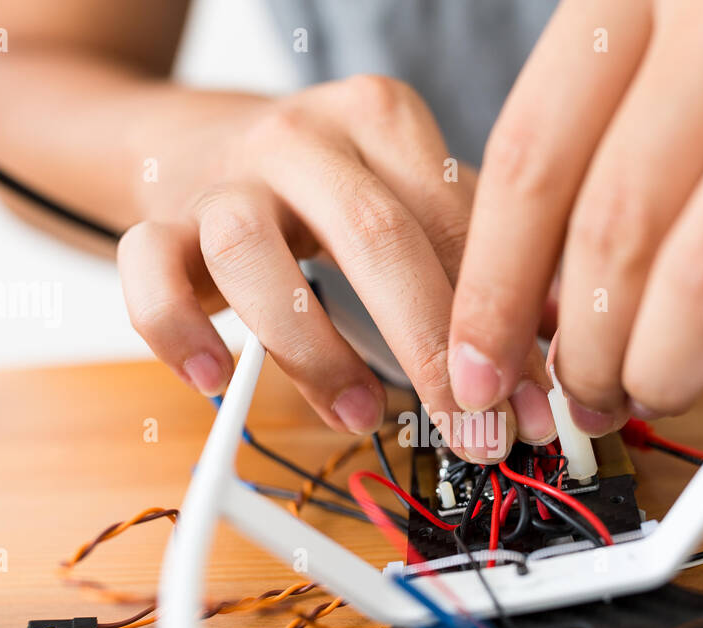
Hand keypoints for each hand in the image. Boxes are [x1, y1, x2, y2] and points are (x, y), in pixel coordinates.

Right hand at [117, 75, 555, 459]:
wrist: (194, 141)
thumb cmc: (323, 192)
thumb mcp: (405, 203)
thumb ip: (471, 263)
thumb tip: (556, 341)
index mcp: (381, 121)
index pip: (456, 222)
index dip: (498, 323)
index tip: (528, 404)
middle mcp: (302, 137)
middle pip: (373, 236)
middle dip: (431, 349)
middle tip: (470, 431)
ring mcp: (224, 178)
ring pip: (253, 251)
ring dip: (315, 350)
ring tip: (358, 414)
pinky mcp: (157, 219)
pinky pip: (146, 270)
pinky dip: (178, 331)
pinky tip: (218, 381)